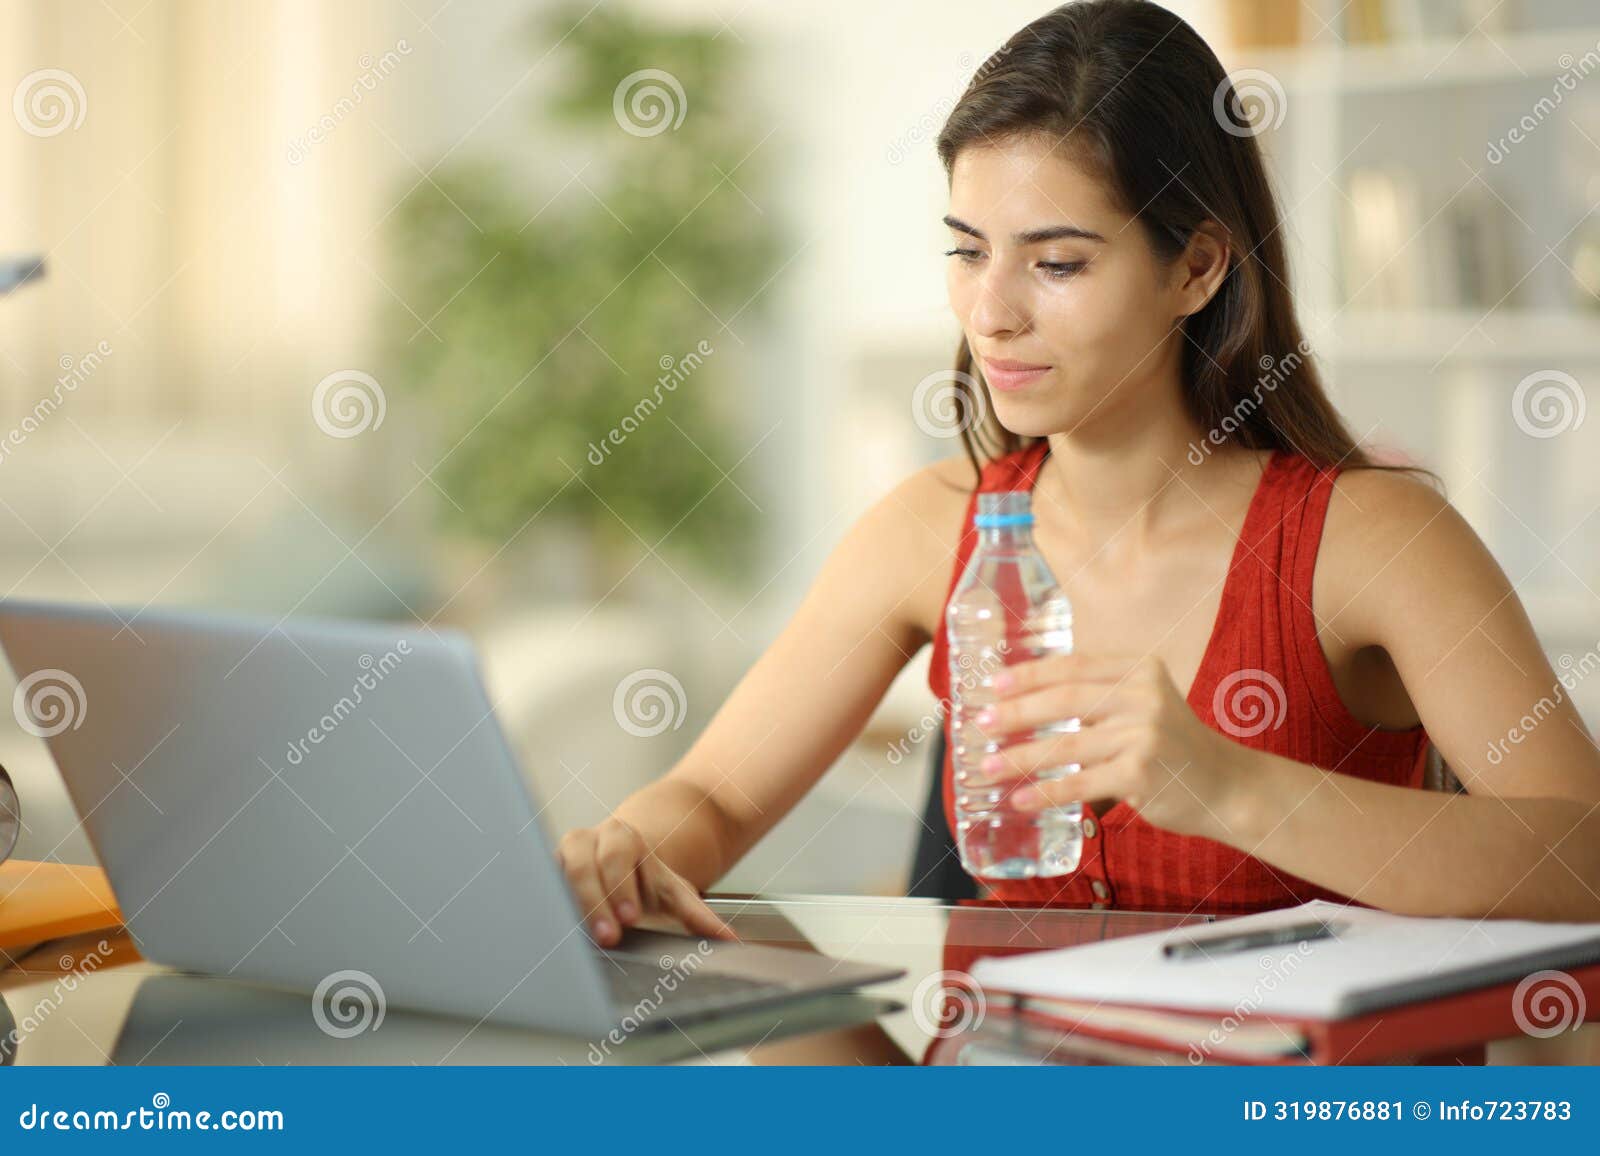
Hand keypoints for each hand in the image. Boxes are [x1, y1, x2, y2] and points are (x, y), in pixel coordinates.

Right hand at [556, 817, 737, 947]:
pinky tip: (550, 932)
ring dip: (568, 907)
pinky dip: (544, 911)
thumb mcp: (673, 894)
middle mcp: (586, 841)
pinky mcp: (543, 878)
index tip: (631, 918)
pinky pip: (538, 891)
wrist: (619, 871)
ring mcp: (559, 858)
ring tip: (578, 938)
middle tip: (611, 936)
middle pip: (583, 866)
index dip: (622, 887)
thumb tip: (730, 939)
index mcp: (621, 836)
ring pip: (555, 876)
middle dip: (596, 902)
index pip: (618, 856)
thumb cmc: (644, 884)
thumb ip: (700, 916)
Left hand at [972, 653, 1252, 842]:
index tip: (993, 684)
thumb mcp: (1144, 706)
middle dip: (1016, 713)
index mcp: (1140, 670)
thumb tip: (1028, 703)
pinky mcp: (1142, 773)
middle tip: (980, 723)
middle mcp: (1144, 696)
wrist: (1228, 787)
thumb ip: (1100, 698)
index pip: (1074, 665)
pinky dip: (1045, 791)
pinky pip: (1080, 782)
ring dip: (1020, 757)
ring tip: (988, 766)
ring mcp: (1145, 734)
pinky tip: (1020, 798)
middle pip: (1064, 700)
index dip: (1029, 674)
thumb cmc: (1175, 747)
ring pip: (1066, 745)